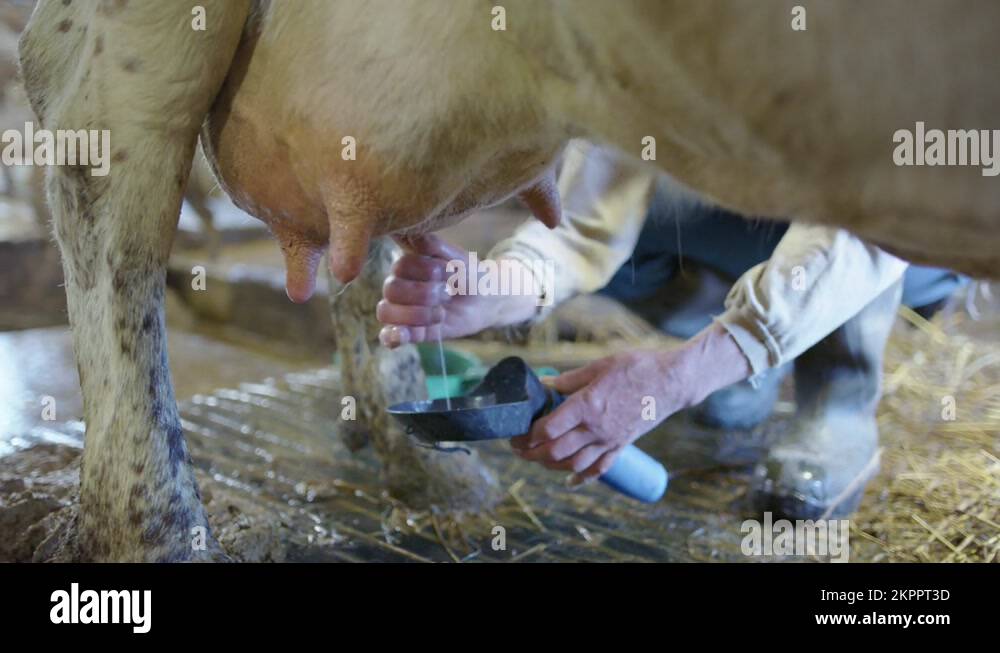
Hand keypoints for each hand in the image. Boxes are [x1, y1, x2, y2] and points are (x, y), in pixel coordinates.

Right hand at [377, 234, 536, 346]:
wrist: (485, 300)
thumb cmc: (469, 274)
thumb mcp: (456, 257)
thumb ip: (433, 246)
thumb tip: (409, 232)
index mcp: (408, 265)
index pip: (400, 267)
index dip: (424, 271)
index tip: (447, 272)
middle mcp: (400, 286)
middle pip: (391, 290)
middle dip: (423, 294)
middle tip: (447, 294)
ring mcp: (402, 309)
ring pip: (386, 312)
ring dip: (415, 314)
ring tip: (440, 314)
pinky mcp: (410, 332)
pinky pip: (388, 336)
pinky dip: (391, 336)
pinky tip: (401, 335)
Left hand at [511, 323, 751, 481]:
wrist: (672, 381)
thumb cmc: (636, 367)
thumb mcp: (599, 366)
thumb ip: (569, 380)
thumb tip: (544, 384)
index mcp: (587, 405)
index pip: (549, 428)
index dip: (528, 433)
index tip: (517, 431)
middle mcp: (596, 428)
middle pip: (555, 451)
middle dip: (531, 453)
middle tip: (518, 448)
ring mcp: (610, 440)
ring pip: (573, 464)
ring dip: (550, 465)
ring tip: (536, 459)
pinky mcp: (622, 445)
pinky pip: (600, 469)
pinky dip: (582, 478)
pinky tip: (570, 481)